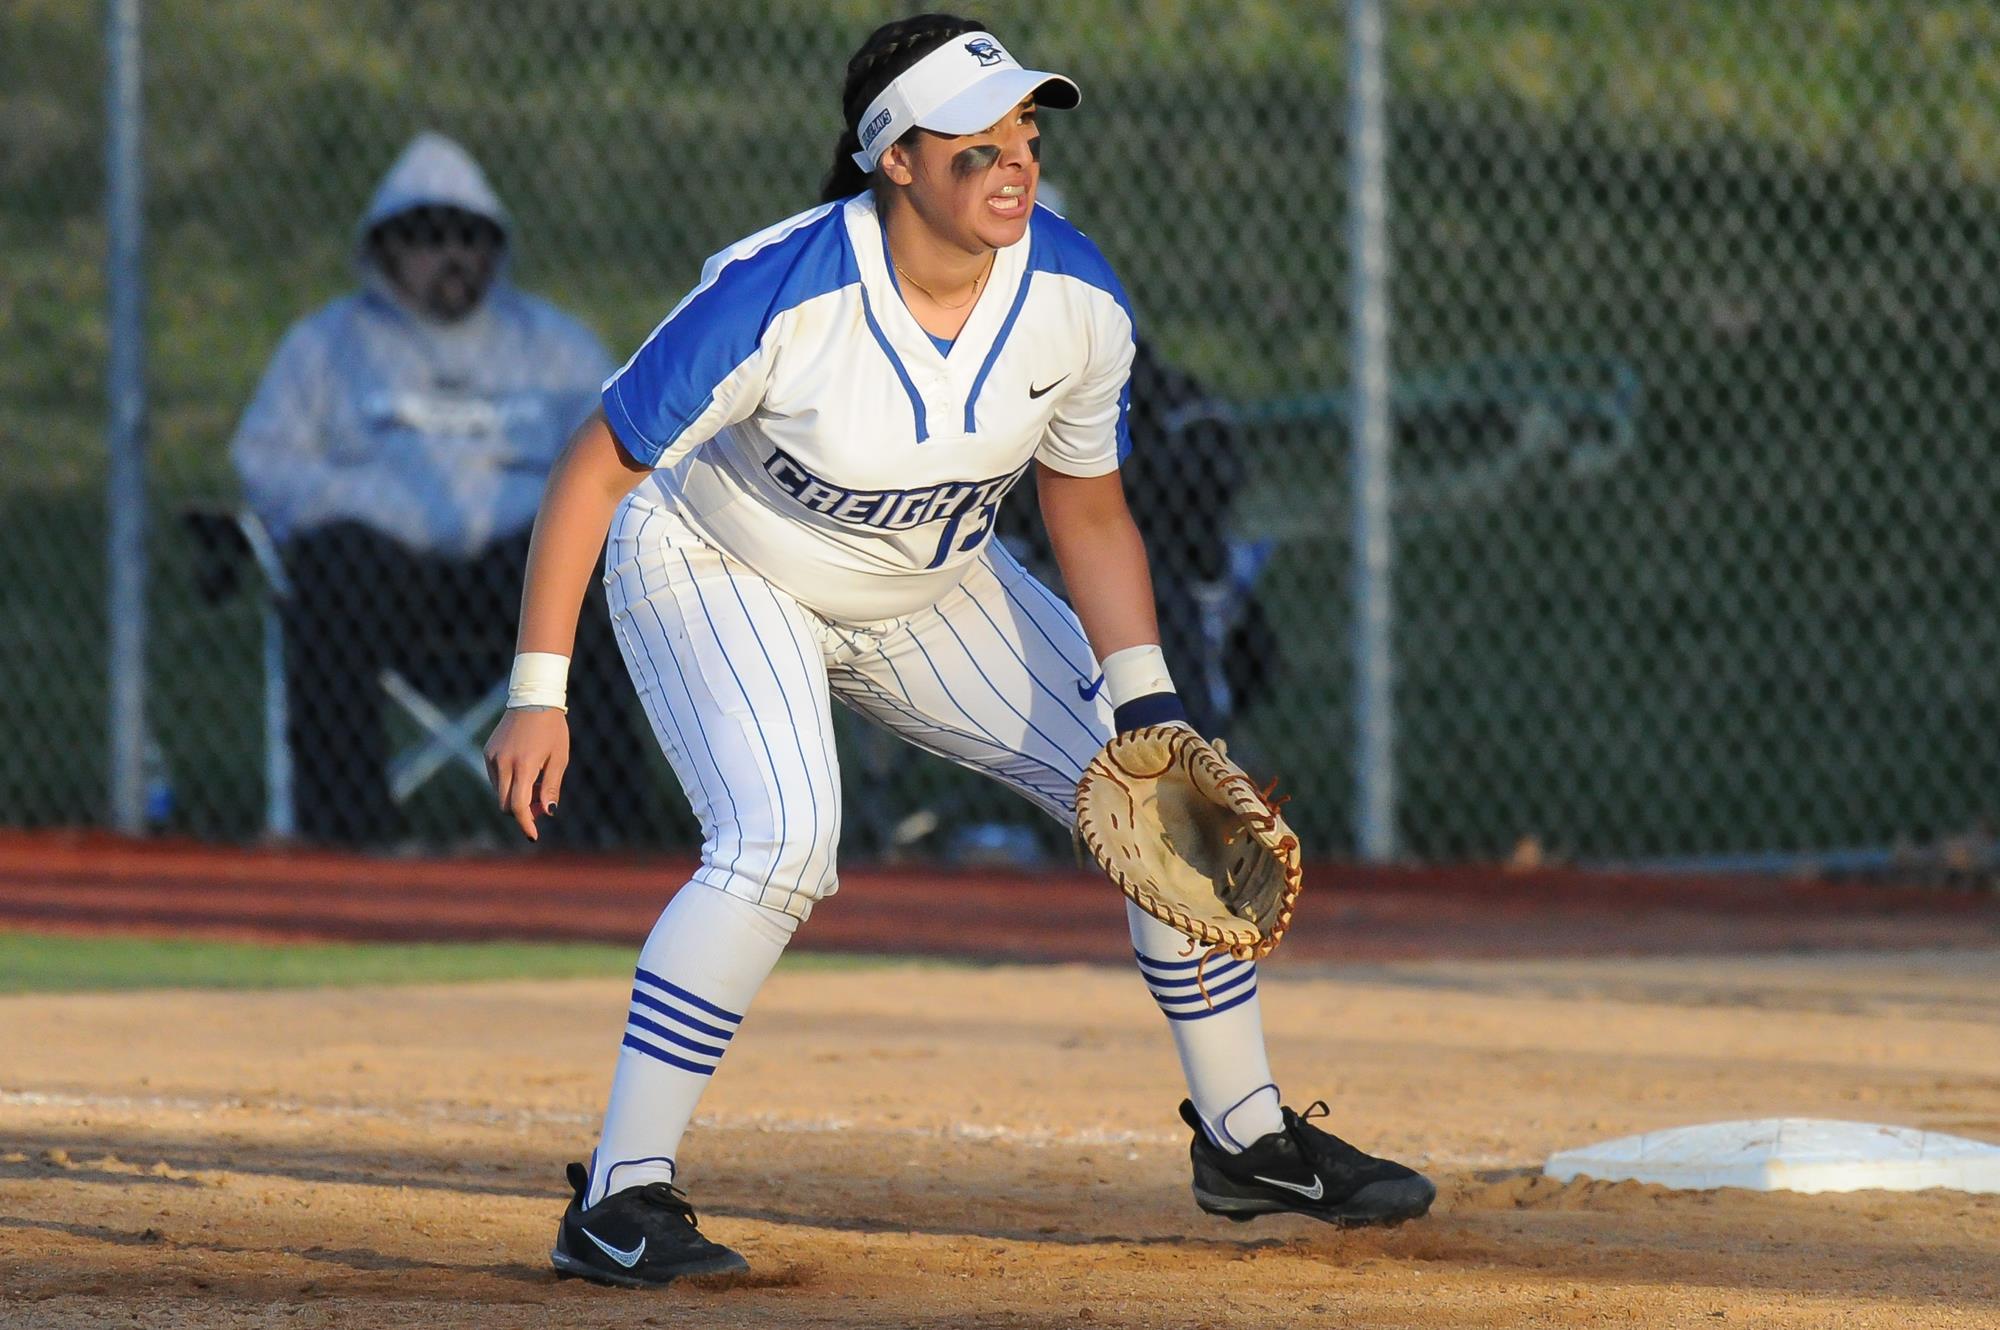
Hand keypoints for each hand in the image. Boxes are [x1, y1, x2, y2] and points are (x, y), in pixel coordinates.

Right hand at [484, 706, 568, 840]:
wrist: (534, 699)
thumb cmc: (552, 730)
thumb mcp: (559, 758)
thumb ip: (552, 786)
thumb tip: (548, 812)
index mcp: (523, 766)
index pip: (518, 805)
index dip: (525, 824)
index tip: (533, 836)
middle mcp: (503, 763)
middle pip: (505, 803)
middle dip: (522, 811)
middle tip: (540, 805)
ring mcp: (492, 757)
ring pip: (499, 792)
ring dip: (515, 796)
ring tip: (536, 781)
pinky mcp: (487, 752)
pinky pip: (495, 778)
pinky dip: (508, 783)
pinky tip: (524, 770)